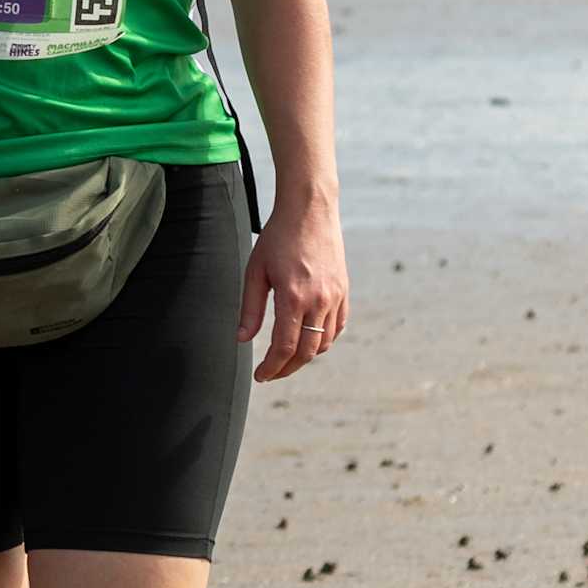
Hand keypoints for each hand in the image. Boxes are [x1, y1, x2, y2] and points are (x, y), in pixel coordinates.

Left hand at [238, 196, 347, 383]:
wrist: (310, 210)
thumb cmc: (278, 237)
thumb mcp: (255, 271)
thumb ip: (250, 308)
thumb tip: (242, 339)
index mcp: (293, 298)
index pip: (284, 348)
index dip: (272, 368)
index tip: (261, 376)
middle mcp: (319, 301)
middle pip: (306, 352)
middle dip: (287, 368)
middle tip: (271, 373)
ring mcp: (335, 297)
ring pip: (325, 343)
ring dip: (305, 356)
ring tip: (287, 357)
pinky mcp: (344, 291)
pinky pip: (338, 326)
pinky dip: (324, 340)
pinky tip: (309, 340)